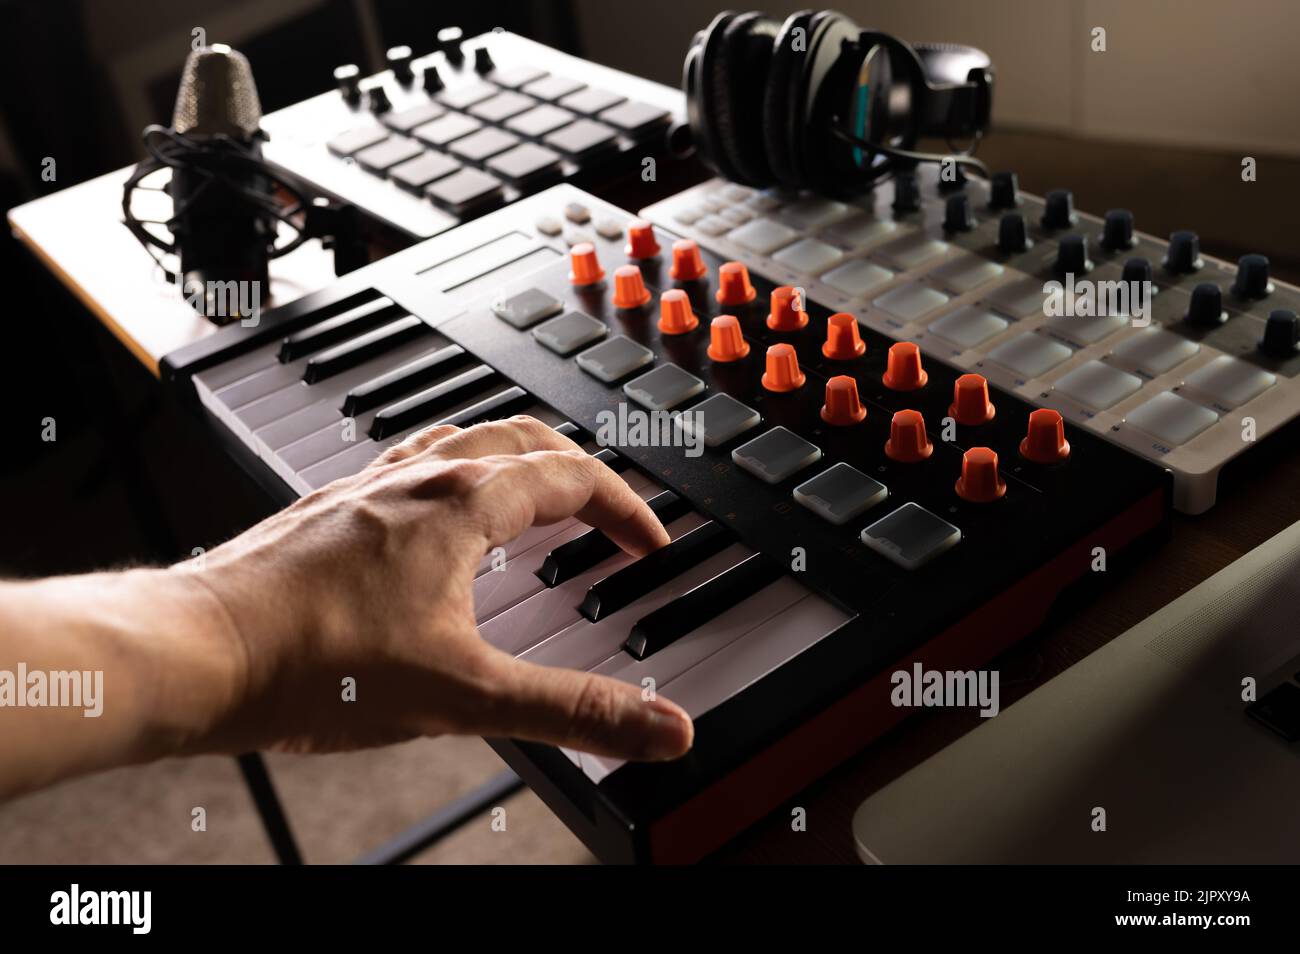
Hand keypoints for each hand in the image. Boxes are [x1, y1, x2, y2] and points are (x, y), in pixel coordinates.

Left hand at [185, 415, 693, 762]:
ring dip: (515, 460)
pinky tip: (436, 518)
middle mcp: (415, 480)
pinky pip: (410, 464)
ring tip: (536, 497)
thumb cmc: (310, 662)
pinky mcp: (330, 510)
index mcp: (461, 506)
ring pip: (462, 441)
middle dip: (578, 473)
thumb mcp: (465, 697)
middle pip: (522, 441)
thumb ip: (571, 711)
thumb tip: (657, 728)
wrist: (199, 652)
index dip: (624, 509)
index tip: (646, 542)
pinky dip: (453, 475)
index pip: (572, 477)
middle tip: (606, 512)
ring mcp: (367, 489)